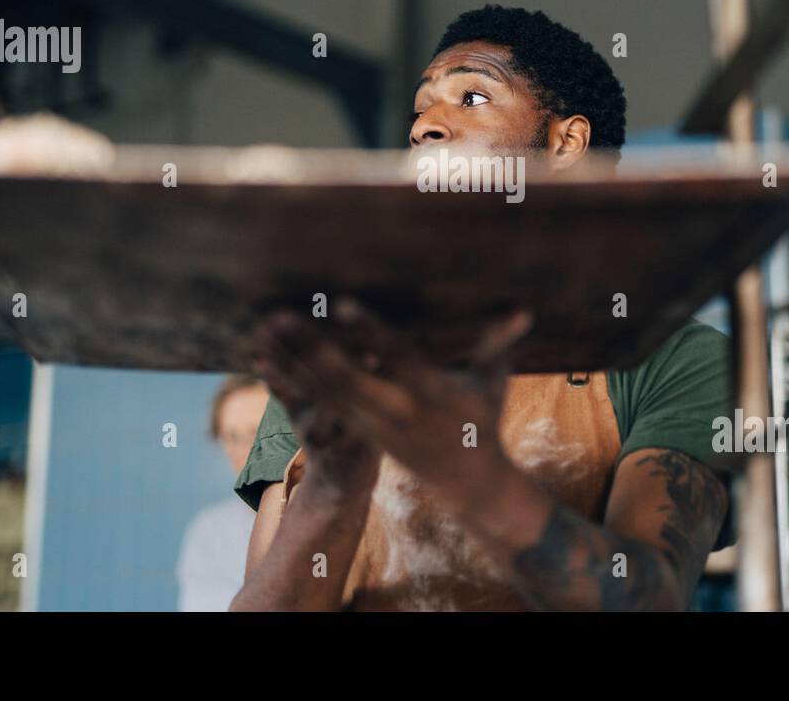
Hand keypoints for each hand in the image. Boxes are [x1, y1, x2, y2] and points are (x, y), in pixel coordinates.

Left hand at [255, 301, 532, 513]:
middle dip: (311, 348)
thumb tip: (524, 310)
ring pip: (324, 391)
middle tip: (281, 315)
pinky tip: (265, 360)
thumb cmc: (483, 420)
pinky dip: (292, 382)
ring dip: (292, 360)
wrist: (470, 483)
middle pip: (346, 379)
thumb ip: (498, 343)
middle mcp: (397, 411)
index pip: (396, 358)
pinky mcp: (358, 432)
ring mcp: (373, 425)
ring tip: (264, 328)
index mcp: (432, 393)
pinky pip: (318, 404)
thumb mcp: (494, 382)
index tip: (342, 304)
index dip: (369, 332)